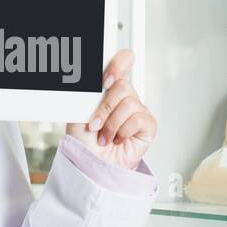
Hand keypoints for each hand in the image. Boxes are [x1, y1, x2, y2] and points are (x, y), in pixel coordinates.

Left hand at [65, 49, 156, 169]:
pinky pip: (138, 119)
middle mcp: (125, 97)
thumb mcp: (78, 112)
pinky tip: (118, 139)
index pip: (123, 62)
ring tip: (105, 137)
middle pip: (123, 84)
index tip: (104, 80)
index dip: (118, 65)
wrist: (92, 164)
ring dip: (111, 124)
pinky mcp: (148, 125)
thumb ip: (87, 93)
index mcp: (109, 89)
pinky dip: (123, 132)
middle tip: (95, 124)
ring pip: (129, 103)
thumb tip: (89, 78)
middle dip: (105, 107)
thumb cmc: (85, 141)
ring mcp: (138, 110)